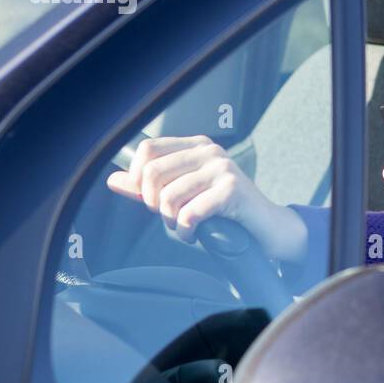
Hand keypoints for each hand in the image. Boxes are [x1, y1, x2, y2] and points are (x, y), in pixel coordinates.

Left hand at [106, 135, 307, 260]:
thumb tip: (114, 180)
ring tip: (184, 229)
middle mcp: (210, 151)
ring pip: (169, 196)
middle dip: (154, 204)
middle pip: (153, 172)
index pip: (149, 149)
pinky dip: (186, 232)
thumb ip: (150, 188)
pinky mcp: (232, 190)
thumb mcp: (186, 196)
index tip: (149, 200)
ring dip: (172, 222)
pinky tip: (195, 236)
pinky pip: (190, 213)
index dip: (137, 177)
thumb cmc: (227, 213)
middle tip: (170, 218)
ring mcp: (223, 168)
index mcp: (198, 146)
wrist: (269, 229)